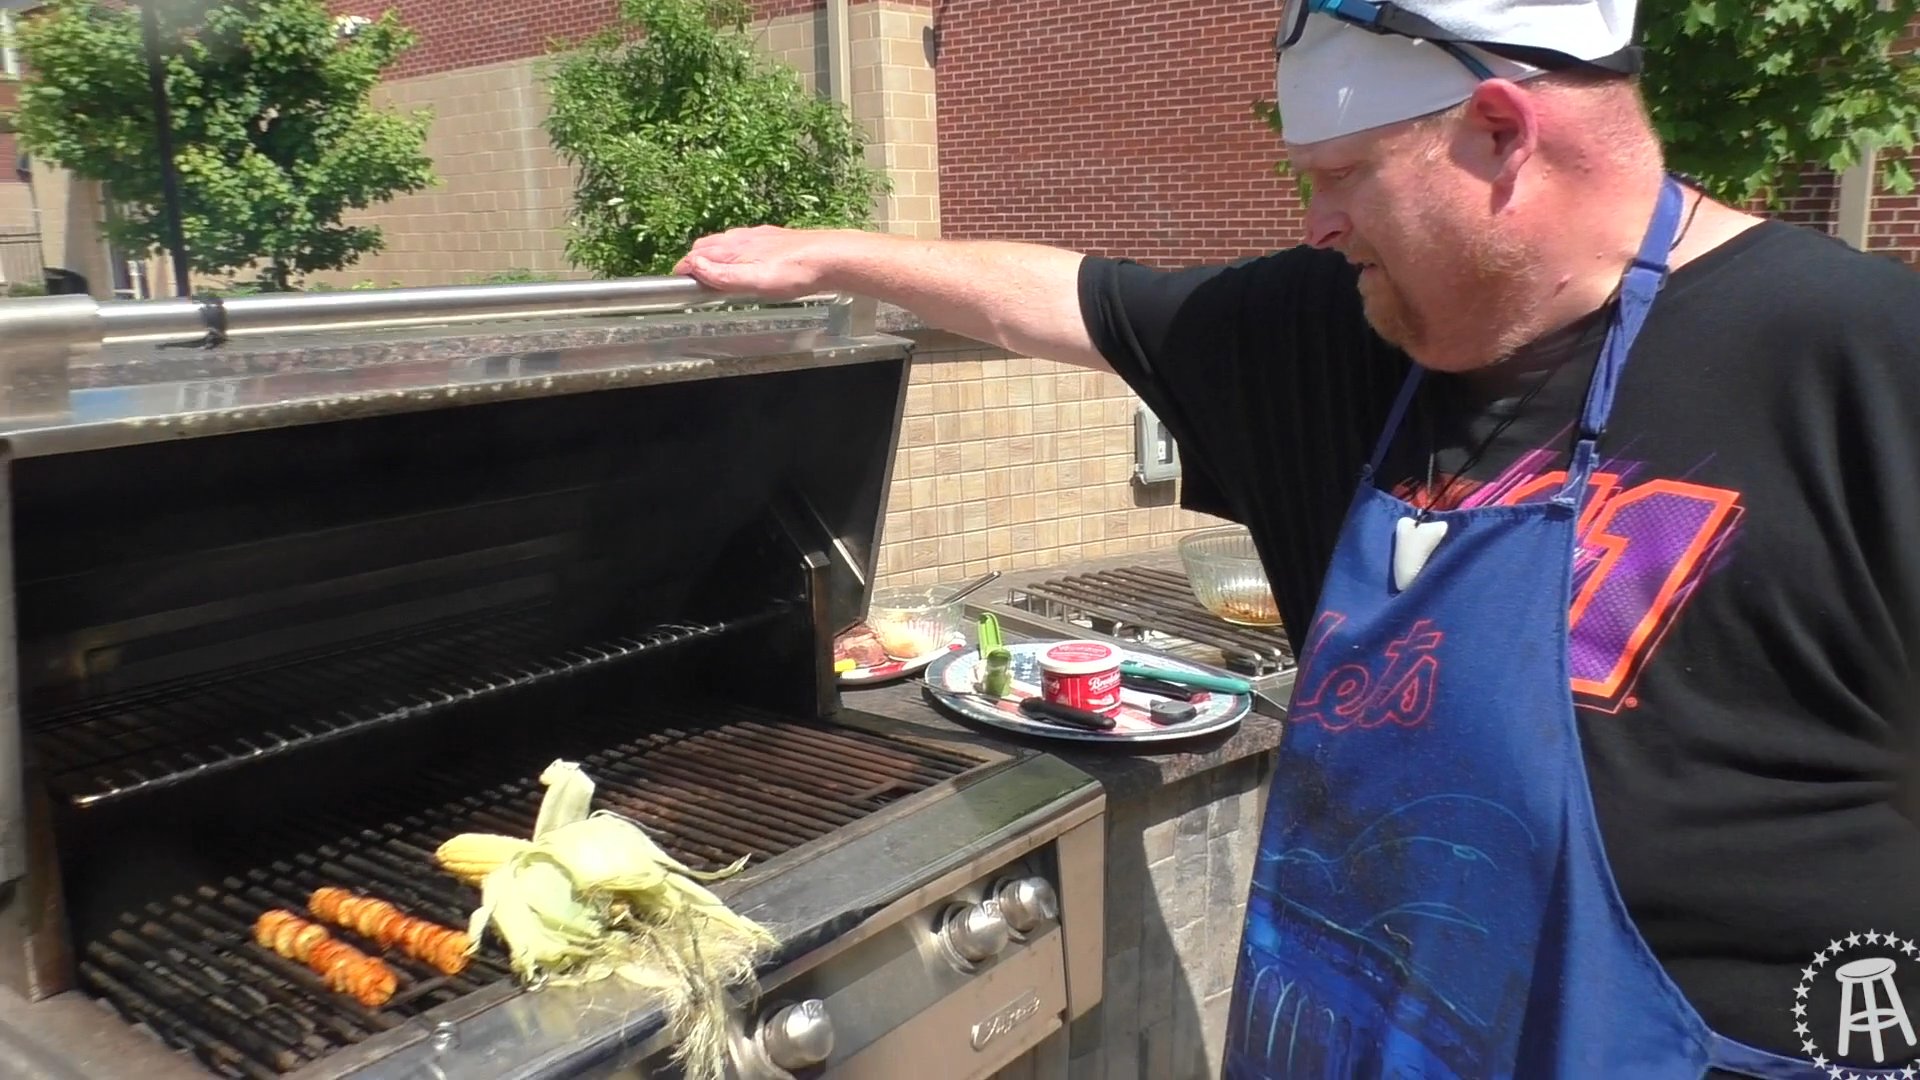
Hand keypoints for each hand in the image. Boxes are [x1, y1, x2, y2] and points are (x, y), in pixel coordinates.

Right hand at [673, 225, 857, 300]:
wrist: (830, 258)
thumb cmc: (795, 272)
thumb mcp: (755, 280)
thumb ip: (723, 275)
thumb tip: (694, 266)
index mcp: (734, 247)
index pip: (697, 255)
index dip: (685, 268)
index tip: (678, 281)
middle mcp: (743, 237)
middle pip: (707, 245)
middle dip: (695, 259)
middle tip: (693, 279)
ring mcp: (759, 236)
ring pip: (726, 242)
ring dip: (713, 254)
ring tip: (712, 271)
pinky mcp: (774, 238)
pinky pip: (744, 242)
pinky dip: (733, 251)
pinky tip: (745, 261)